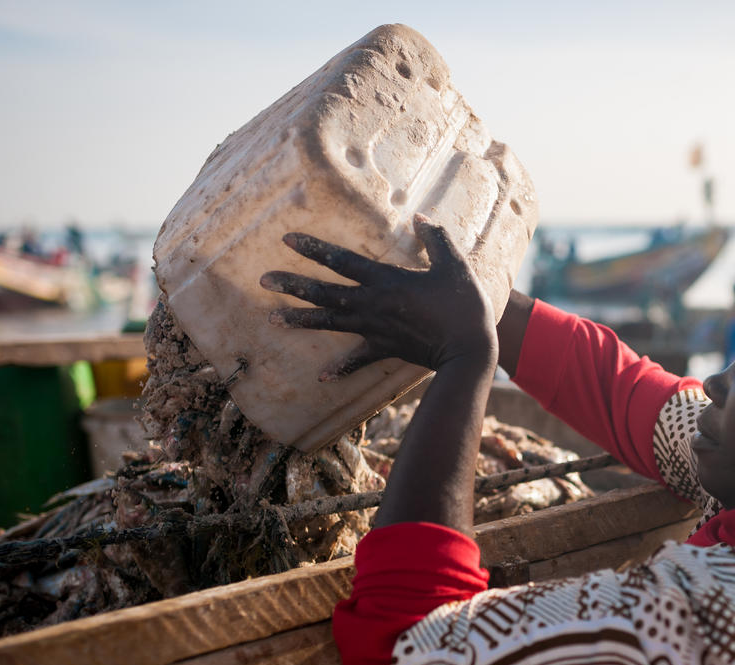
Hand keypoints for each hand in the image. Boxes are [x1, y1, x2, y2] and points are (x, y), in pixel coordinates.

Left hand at [260, 216, 497, 377]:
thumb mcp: (455, 265)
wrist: (470, 350)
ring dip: (300, 320)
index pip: (342, 261)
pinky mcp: (385, 350)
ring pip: (331, 323)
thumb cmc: (465, 305)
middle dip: (293, 286)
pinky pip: (357, 360)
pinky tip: (321, 377)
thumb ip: (436, 238)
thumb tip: (419, 218)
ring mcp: (375, 330)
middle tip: (264, 281)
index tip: (287, 240)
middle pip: (325, 293)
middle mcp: (373, 305)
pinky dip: (340, 369)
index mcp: (387, 281)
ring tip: (272, 319)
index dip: (315, 249)